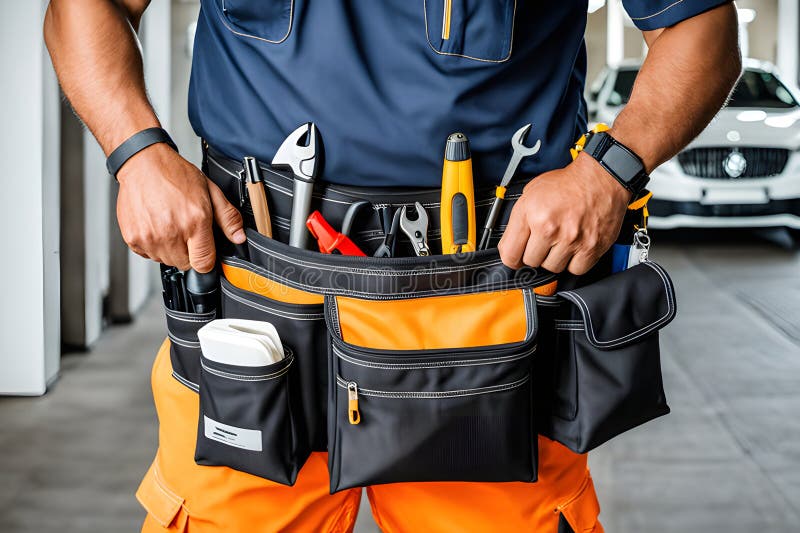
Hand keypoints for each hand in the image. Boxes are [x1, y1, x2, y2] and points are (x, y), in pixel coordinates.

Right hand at [116, 143, 245, 271]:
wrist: (144, 164)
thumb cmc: (176, 175)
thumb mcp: (211, 192)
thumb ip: (228, 218)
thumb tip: (239, 237)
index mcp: (194, 221)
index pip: (204, 263)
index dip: (207, 259)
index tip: (204, 250)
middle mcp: (171, 232)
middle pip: (185, 264)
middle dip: (189, 252)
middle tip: (185, 229)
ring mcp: (150, 237)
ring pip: (166, 261)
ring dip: (171, 249)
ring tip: (170, 225)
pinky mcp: (133, 238)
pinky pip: (148, 255)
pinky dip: (153, 245)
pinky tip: (156, 226)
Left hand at [498, 153, 630, 274]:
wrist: (601, 178)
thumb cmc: (568, 183)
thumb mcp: (531, 192)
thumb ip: (519, 219)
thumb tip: (511, 242)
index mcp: (532, 214)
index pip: (510, 254)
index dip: (511, 258)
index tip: (516, 257)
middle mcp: (551, 228)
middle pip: (531, 262)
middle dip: (535, 253)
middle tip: (544, 241)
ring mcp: (572, 240)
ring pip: (553, 268)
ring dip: (555, 258)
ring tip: (561, 241)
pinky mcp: (592, 247)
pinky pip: (576, 269)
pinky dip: (575, 262)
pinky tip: (575, 247)